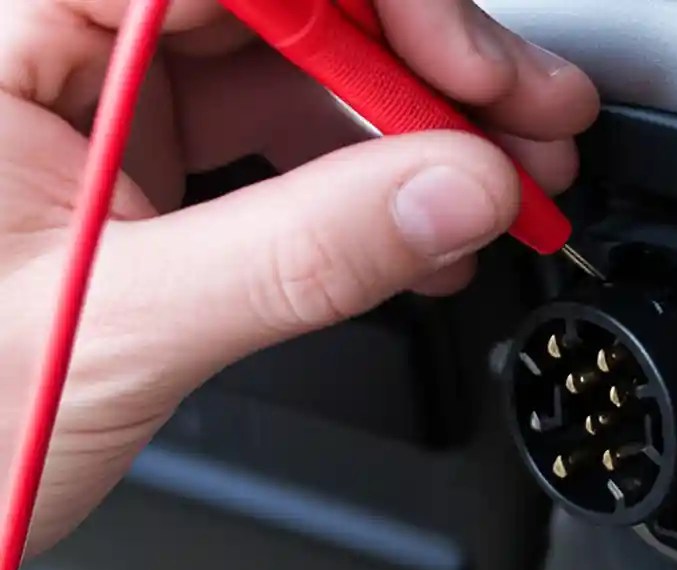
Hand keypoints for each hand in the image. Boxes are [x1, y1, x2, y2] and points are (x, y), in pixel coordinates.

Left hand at [0, 0, 598, 553]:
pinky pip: (289, 138)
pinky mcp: (154, 159)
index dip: (375, 1)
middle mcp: (66, 51)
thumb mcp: (122, 332)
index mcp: (14, 39)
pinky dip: (373, 185)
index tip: (468, 71)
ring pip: (302, 66)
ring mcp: (111, 102)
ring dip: (419, 127)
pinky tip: (428, 232)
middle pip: (288, 3)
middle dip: (426, 61)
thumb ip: (300, 255)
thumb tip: (457, 189)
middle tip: (528, 120)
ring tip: (504, 184)